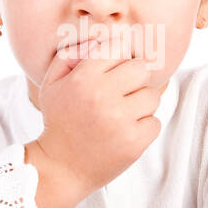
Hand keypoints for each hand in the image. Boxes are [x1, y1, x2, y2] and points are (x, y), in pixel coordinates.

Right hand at [26, 32, 163, 207]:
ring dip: (140, 105)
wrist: (60, 168)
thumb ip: (70, 55)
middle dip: (133, 79)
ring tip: (121, 115)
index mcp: (83, 78)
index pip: (119, 47)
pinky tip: (124, 133)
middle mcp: (102, 96)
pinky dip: (143, 128)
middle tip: (120, 94)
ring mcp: (120, 120)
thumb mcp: (52, 83)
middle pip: (141, 68)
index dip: (118, 59)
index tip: (114, 72)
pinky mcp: (134, 143)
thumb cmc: (59, 121)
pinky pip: (155, 122)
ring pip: (152, 96)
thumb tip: (99, 39)